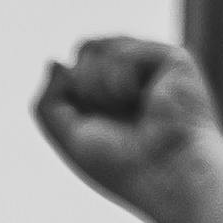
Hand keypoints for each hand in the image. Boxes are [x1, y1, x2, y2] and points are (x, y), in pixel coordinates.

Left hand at [31, 35, 222, 222]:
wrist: (168, 175)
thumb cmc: (124, 166)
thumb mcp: (71, 138)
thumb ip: (50, 102)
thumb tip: (54, 61)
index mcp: (110, 97)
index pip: (72, 71)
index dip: (72, 95)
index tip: (94, 126)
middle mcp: (132, 77)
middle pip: (83, 51)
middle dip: (84, 87)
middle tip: (114, 118)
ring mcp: (151, 65)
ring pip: (94, 47)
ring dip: (100, 87)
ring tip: (131, 110)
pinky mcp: (171, 57)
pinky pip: (121, 50)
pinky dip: (121, 81)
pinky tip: (148, 101)